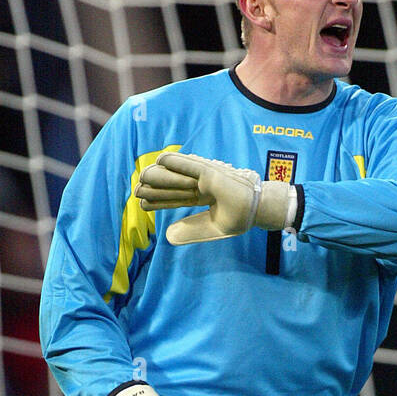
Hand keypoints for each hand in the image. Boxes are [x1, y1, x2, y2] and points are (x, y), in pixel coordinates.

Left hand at [136, 152, 293, 245]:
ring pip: (178, 176)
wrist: (260, 210)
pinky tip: (160, 160)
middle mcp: (203, 185)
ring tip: (141, 177)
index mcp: (204, 196)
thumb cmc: (241, 216)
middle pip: (174, 186)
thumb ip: (191, 230)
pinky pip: (191, 166)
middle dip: (155, 188)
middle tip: (136, 190)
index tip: (143, 204)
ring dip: (159, 175)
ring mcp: (207, 177)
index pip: (177, 198)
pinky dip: (177, 162)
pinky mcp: (213, 174)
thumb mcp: (213, 228)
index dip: (160, 200)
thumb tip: (167, 236)